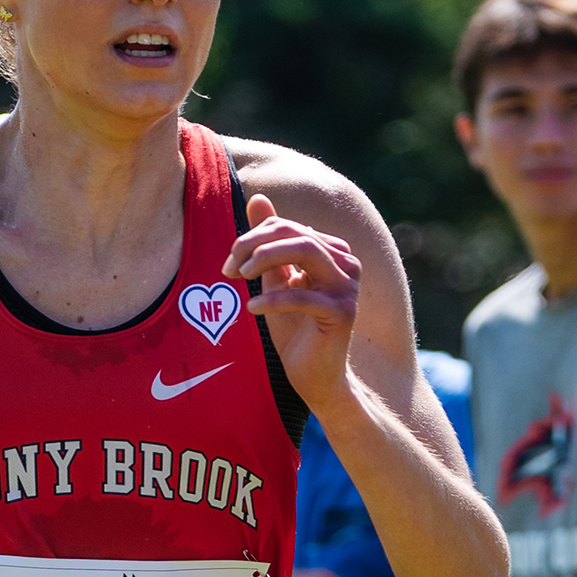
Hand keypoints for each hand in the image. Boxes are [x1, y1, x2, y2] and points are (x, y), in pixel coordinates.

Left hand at [222, 193, 361, 410]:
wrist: (315, 377)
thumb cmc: (294, 330)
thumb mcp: (276, 280)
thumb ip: (268, 244)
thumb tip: (258, 199)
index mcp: (331, 251)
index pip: (288, 226)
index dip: (253, 238)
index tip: (228, 263)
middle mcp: (346, 263)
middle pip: (296, 233)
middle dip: (255, 244)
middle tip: (229, 268)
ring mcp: (348, 287)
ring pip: (307, 250)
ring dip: (266, 258)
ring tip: (241, 276)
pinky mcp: (343, 312)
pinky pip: (303, 295)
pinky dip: (273, 298)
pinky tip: (253, 308)